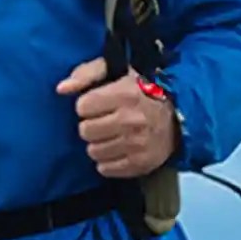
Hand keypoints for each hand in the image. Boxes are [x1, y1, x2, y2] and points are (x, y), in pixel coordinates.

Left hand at [56, 57, 177, 177]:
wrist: (179, 115)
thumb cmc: (142, 90)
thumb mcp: (116, 70)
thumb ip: (85, 74)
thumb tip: (61, 88)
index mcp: (124, 94)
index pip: (82, 107)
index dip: (88, 105)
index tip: (99, 104)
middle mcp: (130, 120)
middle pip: (85, 131)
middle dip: (92, 125)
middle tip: (104, 121)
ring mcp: (136, 145)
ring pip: (93, 151)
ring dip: (99, 143)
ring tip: (112, 135)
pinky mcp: (140, 164)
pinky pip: (105, 169)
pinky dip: (108, 161)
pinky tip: (117, 148)